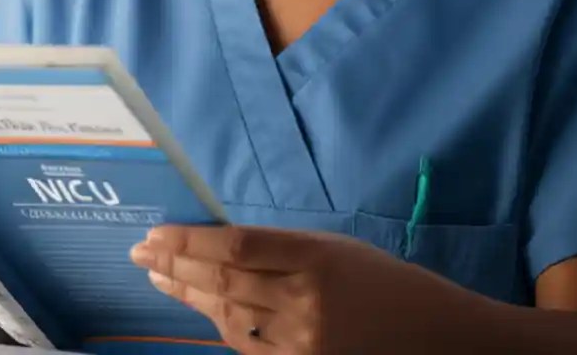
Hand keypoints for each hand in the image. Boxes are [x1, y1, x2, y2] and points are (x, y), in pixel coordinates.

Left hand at [130, 224, 456, 353]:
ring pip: (228, 316)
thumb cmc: (386, 285)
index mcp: (317, 257)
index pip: (237, 247)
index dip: (189, 241)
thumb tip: (218, 242)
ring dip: (187, 294)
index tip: (156, 233)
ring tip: (157, 275)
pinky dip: (218, 323)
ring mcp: (302, 341)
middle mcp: (306, 300)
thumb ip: (283, 248)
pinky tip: (197, 306)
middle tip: (140, 252)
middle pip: (224, 281)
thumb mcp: (338, 250)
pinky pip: (246, 345)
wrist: (437, 339)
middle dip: (175, 265)